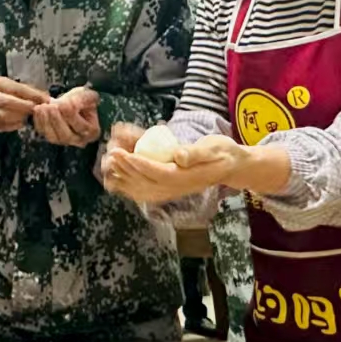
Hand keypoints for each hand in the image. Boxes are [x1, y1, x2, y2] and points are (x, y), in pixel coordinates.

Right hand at [0, 75, 51, 132]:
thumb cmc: (11, 94)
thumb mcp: (19, 88)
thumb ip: (32, 93)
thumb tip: (47, 100)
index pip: (17, 88)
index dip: (33, 95)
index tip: (46, 100)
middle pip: (8, 102)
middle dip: (26, 106)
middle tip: (38, 109)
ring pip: (5, 116)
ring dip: (21, 116)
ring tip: (30, 115)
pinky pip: (6, 126)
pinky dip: (17, 124)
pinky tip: (22, 121)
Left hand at [32, 86, 100, 147]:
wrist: (71, 103)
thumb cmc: (81, 100)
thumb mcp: (86, 96)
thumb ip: (81, 100)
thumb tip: (71, 104)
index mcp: (92, 131)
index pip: (81, 127)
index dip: (71, 115)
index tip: (64, 102)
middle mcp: (79, 140)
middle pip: (66, 136)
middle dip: (57, 120)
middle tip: (51, 106)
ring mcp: (64, 141)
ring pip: (53, 137)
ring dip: (46, 122)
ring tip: (43, 107)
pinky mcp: (51, 137)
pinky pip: (43, 133)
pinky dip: (39, 121)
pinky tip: (38, 110)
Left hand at [103, 133, 247, 201]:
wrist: (229, 168)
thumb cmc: (222, 153)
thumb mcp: (214, 148)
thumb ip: (196, 153)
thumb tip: (179, 156)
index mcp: (186, 177)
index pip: (158, 173)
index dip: (138, 164)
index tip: (123, 154)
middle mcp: (177, 188)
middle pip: (146, 181)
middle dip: (126, 168)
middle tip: (111, 153)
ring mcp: (172, 191)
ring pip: (142, 189)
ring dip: (124, 177)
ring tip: (111, 162)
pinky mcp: (168, 190)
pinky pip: (145, 192)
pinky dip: (129, 187)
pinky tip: (118, 178)